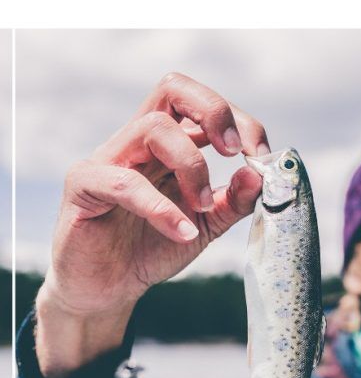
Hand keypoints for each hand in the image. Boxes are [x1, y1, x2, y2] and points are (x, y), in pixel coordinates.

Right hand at [35, 73, 268, 377]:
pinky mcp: (83, 185)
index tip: (260, 156)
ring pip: (152, 128)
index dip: (237, 119)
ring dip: (191, 166)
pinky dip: (160, 207)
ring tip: (203, 208)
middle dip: (213, 112)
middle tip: (234, 153)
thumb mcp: (206, 225)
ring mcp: (108, 158)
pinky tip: (182, 233)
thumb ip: (234, 201)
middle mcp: (137, 141)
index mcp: (168, 143)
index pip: (201, 103)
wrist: (108, 288)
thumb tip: (261, 175)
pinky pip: (123, 182)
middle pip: (173, 88)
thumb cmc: (152, 248)